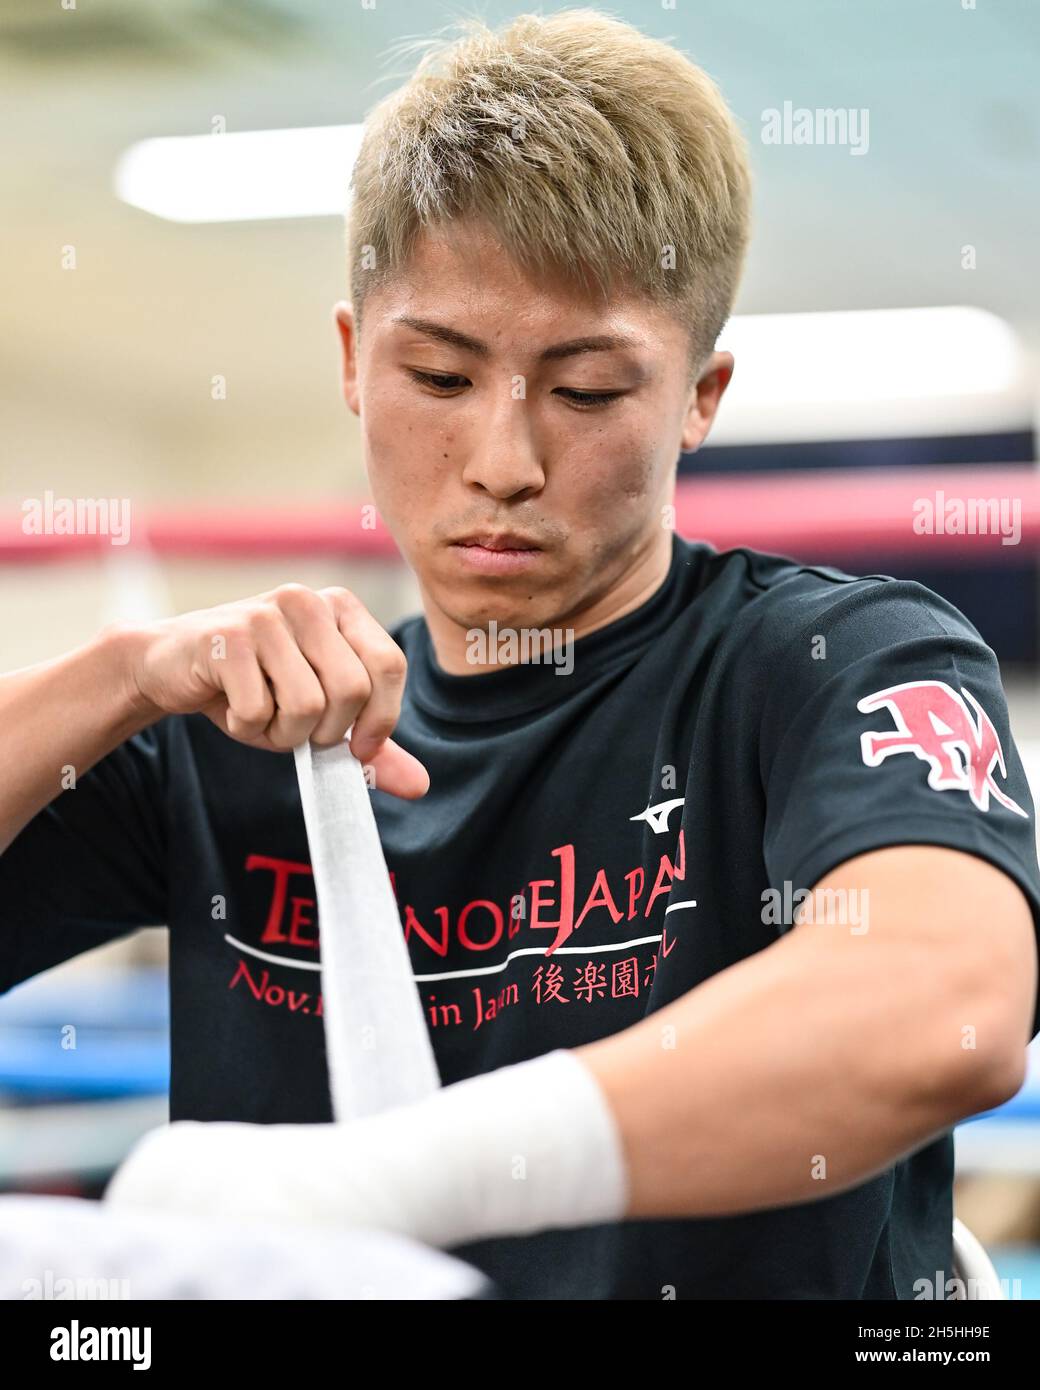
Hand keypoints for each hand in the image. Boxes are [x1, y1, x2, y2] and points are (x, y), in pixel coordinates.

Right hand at [118, 584, 427, 797]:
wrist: (169, 666)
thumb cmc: (254, 687)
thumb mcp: (320, 715)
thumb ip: (371, 745)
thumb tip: (420, 786)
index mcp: (341, 607)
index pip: (389, 665)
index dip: (380, 718)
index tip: (357, 745)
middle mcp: (307, 601)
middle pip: (351, 689)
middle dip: (325, 730)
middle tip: (295, 726)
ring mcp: (266, 614)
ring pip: (307, 705)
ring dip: (282, 732)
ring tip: (260, 712)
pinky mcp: (227, 636)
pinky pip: (258, 710)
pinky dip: (246, 728)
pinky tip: (230, 704)